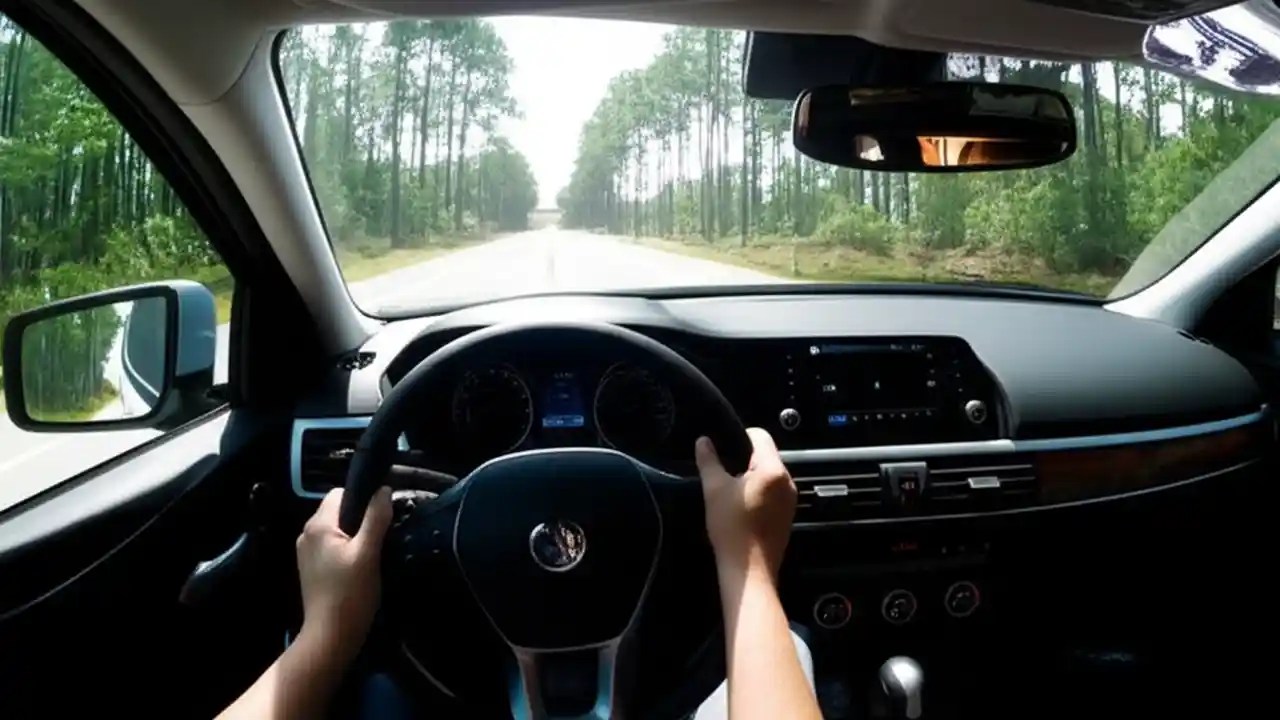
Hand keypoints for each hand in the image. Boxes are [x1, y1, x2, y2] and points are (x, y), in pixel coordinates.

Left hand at [295, 487, 391, 659]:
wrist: (330, 637)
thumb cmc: (350, 594)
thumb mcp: (368, 554)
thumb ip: (376, 519)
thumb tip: (383, 490)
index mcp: (318, 525)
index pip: (341, 493)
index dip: (364, 500)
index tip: (381, 519)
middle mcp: (307, 534)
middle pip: (339, 510)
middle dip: (361, 519)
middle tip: (380, 540)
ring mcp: (307, 552)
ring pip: (337, 529)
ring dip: (356, 536)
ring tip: (372, 555)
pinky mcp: (312, 567)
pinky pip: (333, 545)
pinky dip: (347, 550)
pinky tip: (359, 568)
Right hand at [695, 428, 796, 581]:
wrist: (748, 571)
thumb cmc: (731, 527)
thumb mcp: (714, 489)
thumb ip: (708, 460)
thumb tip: (703, 441)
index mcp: (773, 470)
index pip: (760, 435)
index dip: (739, 437)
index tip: (722, 450)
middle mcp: (788, 481)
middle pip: (765, 455)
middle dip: (743, 461)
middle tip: (722, 474)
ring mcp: (790, 500)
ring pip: (769, 476)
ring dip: (750, 478)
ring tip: (730, 493)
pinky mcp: (788, 516)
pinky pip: (773, 493)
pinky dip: (758, 494)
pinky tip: (741, 509)